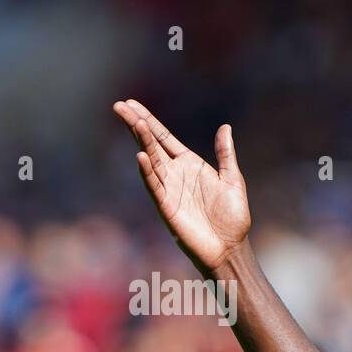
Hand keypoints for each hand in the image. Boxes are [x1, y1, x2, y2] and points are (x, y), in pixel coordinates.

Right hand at [113, 99, 250, 273]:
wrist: (230, 248)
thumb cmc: (232, 217)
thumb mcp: (233, 180)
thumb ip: (226, 154)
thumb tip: (225, 127)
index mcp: (189, 164)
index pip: (164, 138)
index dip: (149, 121)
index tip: (131, 104)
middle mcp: (175, 174)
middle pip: (151, 144)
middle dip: (136, 125)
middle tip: (118, 106)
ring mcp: (169, 189)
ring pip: (151, 161)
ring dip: (142, 142)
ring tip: (134, 123)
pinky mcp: (167, 207)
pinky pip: (155, 186)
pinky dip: (148, 171)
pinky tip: (141, 156)